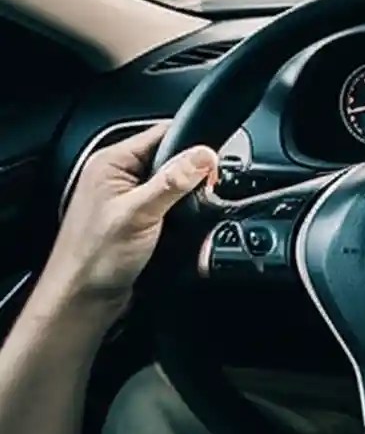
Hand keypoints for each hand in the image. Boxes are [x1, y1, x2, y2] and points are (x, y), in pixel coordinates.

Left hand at [41, 123, 216, 322]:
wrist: (83, 299)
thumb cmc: (95, 259)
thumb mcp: (140, 214)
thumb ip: (173, 182)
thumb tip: (204, 154)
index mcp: (111, 163)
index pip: (161, 134)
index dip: (192, 145)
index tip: (213, 164)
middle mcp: (118, 176)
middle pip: (171, 159)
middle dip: (192, 175)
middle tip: (204, 193)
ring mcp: (126, 198)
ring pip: (172, 184)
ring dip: (186, 198)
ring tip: (187, 215)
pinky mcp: (136, 219)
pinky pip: (167, 205)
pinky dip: (180, 214)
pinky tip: (180, 227)